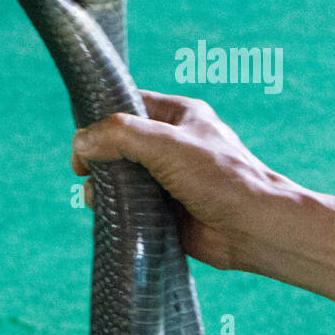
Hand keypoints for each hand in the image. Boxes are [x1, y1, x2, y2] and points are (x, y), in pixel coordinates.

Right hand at [71, 90, 296, 269]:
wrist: (254, 228)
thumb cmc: (222, 178)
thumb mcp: (167, 144)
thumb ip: (120, 135)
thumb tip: (80, 141)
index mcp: (180, 116)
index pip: (130, 105)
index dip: (101, 118)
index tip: (81, 140)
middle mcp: (173, 145)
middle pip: (119, 144)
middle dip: (99, 158)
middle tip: (85, 172)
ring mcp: (169, 179)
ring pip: (121, 178)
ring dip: (105, 187)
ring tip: (102, 198)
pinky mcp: (166, 211)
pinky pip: (131, 207)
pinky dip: (118, 211)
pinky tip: (114, 216)